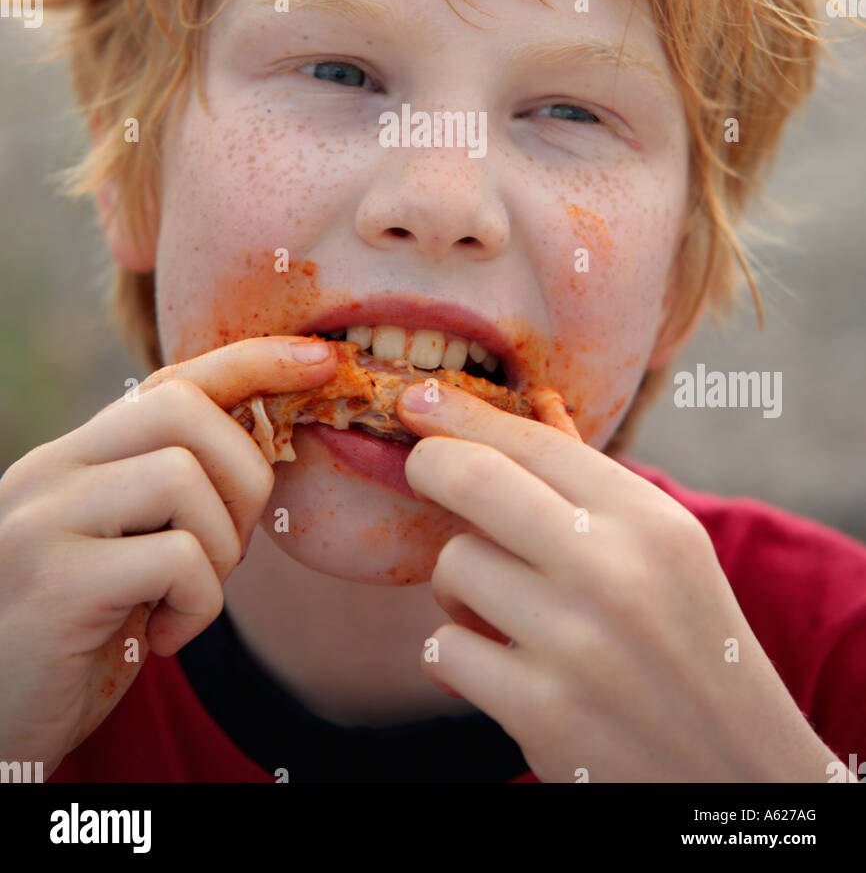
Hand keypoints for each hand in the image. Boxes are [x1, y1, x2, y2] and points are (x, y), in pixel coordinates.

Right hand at [0, 335, 335, 777]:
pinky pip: (177, 558)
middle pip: (182, 408)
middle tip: (232, 543)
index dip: (253, 361)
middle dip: (243, 471)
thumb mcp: (126, 551)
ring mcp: (44, 522)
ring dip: (221, 546)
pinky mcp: (56, 583)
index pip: (169, 380)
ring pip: (183, 475)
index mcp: (71, 459)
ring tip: (189, 598)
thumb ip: (170, 498)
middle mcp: (49, 472)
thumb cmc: (78, 642)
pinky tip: (165, 638)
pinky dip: (200, 604)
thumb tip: (269, 444)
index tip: (321, 360)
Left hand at [397, 381, 842, 782]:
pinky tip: (497, 668)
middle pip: (474, 479)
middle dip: (430, 464)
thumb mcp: (667, 551)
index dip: (463, 413)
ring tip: (499, 611)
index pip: (534, 440)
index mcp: (650, 522)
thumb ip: (593, 486)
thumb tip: (524, 410)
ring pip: (453, 566)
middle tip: (422, 468)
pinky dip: (457, 656)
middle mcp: (614, 571)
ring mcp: (575, 643)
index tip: (421, 400)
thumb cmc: (689, 646)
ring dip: (458, 586)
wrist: (738, 774)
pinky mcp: (541, 712)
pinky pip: (443, 648)